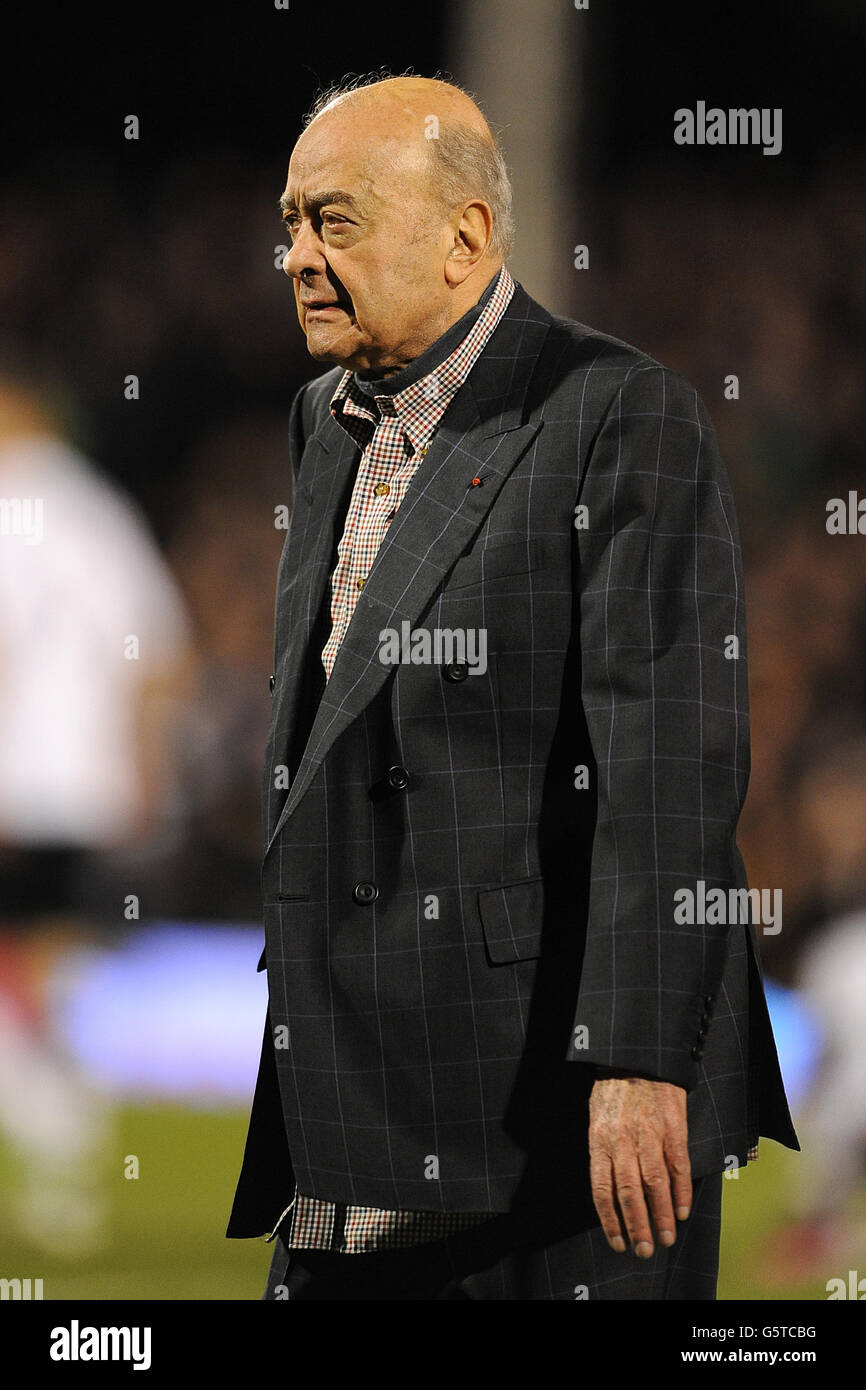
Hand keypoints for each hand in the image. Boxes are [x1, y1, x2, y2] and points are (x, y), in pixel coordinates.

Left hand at [589, 1076, 691, 1257]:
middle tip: (645, 1250)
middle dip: (637, 1226)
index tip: (618, 1243)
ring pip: (655, 1184)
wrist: (638, 1055)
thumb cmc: (614, 1088)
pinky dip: (681, 1191)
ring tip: (666, 1238)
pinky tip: (682, 1210)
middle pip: (629, 1193)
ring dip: (662, 1215)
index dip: (610, 1220)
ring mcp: (649, 1134)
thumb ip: (603, 1152)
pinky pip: (678, 1166)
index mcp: (600, 1139)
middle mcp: (622, 1140)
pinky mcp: (673, 1128)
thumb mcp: (596, 1116)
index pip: (602, 1189)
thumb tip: (608, 1192)